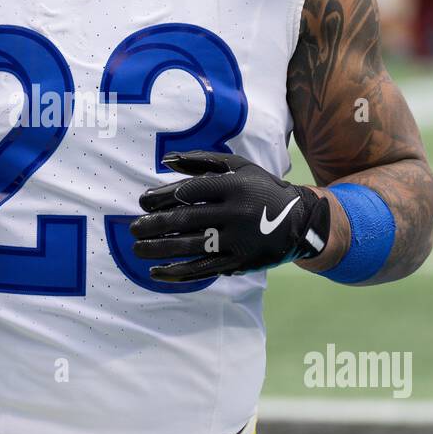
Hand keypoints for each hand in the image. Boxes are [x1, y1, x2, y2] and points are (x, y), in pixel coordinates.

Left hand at [130, 150, 330, 283]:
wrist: (299, 221)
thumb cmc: (260, 189)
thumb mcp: (239, 167)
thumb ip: (202, 160)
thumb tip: (166, 160)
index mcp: (234, 186)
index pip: (190, 191)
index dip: (163, 197)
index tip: (143, 203)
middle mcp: (237, 213)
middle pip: (187, 220)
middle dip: (155, 226)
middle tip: (133, 229)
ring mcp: (238, 240)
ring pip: (192, 247)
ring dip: (160, 250)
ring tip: (137, 249)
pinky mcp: (239, 263)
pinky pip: (203, 270)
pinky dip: (177, 273)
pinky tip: (156, 272)